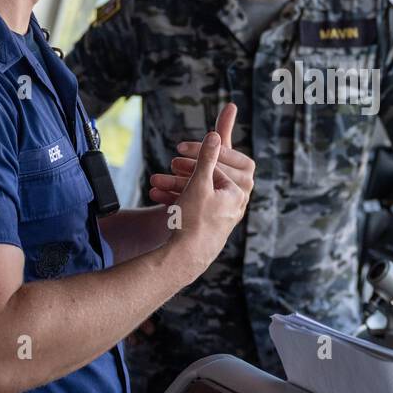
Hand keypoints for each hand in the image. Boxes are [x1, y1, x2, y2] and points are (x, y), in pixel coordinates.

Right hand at [164, 104, 251, 279]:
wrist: (184, 258)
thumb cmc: (193, 220)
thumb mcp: (199, 182)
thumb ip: (207, 157)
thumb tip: (215, 134)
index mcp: (237, 193)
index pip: (215, 168)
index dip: (193, 162)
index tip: (175, 160)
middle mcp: (234, 207)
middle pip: (206, 182)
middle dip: (180, 176)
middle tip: (162, 173)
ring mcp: (222, 220)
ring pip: (197, 196)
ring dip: (174, 189)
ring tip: (154, 187)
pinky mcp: (209, 231)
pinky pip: (194, 210)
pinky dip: (179, 203)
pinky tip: (161, 202)